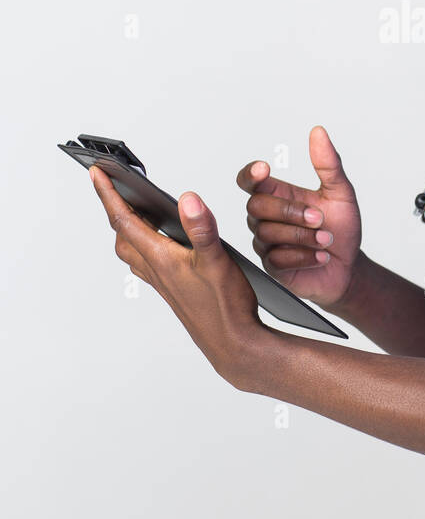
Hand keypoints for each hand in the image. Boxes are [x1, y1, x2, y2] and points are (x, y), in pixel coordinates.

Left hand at [89, 164, 264, 389]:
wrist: (233, 344)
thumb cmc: (226, 308)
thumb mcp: (218, 261)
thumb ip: (202, 229)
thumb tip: (188, 200)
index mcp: (161, 259)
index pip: (125, 220)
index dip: (108, 194)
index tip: (96, 173)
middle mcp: (156, 270)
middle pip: (123, 235)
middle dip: (116, 209)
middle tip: (115, 188)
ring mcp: (163, 282)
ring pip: (133, 251)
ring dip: (129, 230)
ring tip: (139, 210)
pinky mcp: (173, 290)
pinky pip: (148, 264)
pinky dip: (147, 247)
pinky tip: (164, 245)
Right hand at [237, 125, 361, 310]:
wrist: (350, 266)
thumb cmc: (342, 229)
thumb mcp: (341, 193)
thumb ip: (328, 164)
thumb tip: (318, 132)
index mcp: (280, 194)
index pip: (250, 180)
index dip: (250, 174)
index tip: (264, 169)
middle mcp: (268, 217)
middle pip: (255, 206)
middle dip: (289, 211)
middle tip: (320, 218)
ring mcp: (267, 242)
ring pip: (266, 233)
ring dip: (302, 236)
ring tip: (326, 239)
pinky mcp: (272, 267)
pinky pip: (276, 259)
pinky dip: (304, 256)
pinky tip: (321, 256)